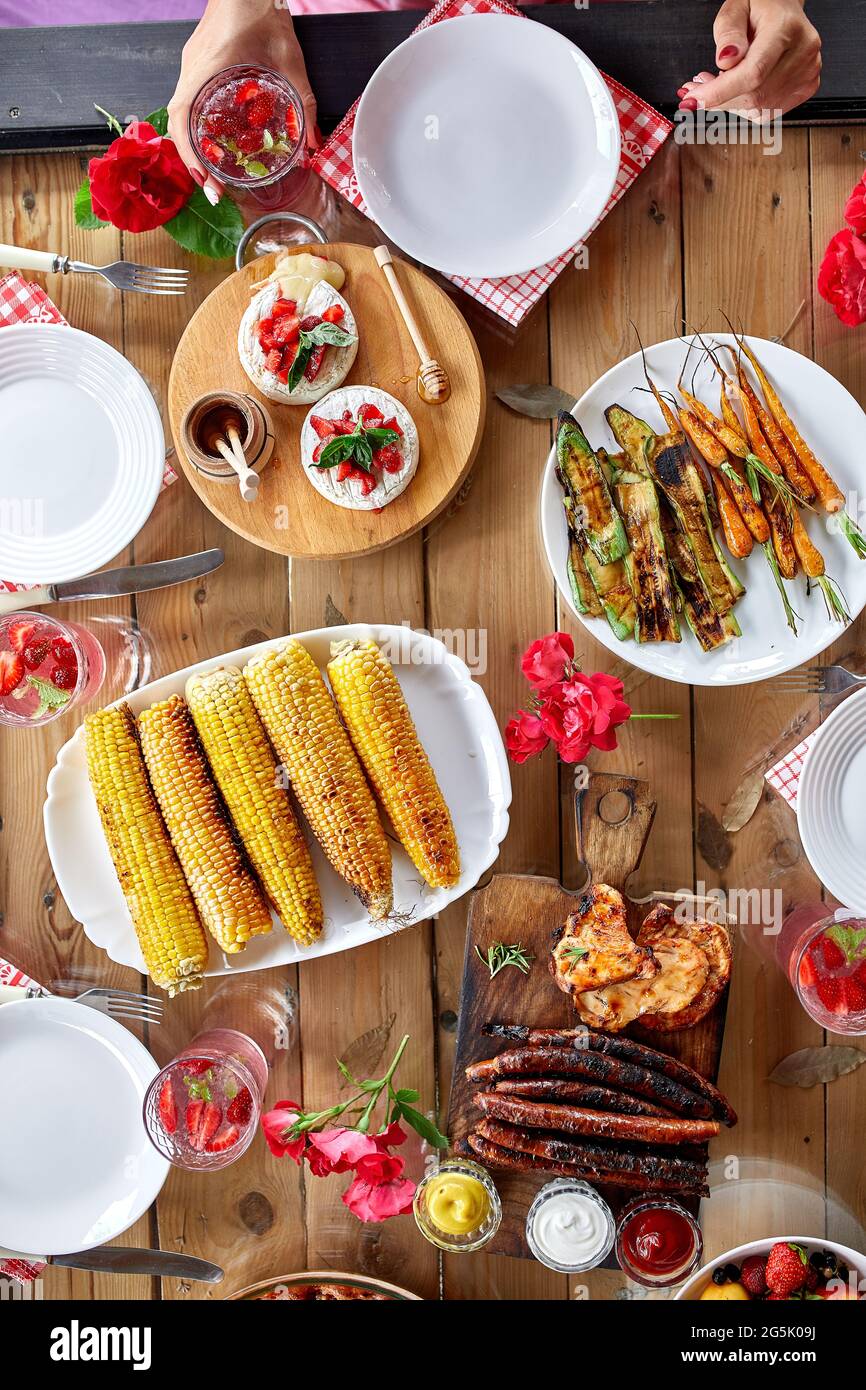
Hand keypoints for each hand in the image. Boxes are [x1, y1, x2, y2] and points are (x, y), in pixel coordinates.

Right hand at [167, 0, 317, 203]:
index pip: (182, 117)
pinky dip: (196, 124)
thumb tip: (314, 145)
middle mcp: (191, 68)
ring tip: (211, 171)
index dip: (189, 155)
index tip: (205, 180)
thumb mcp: (291, 62)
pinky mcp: (196, 60)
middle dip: (192, 160)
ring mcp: (190, 63)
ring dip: (192, 144)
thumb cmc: (264, 12)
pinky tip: (214, 139)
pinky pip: (188, 97)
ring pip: (181, 111)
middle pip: (178, 121)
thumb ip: (304, 105)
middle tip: (212, 187)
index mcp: (207, 69)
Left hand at [677, 0, 820, 118]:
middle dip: (719, 98)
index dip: (720, 92)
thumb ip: (728, 33)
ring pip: (758, 108)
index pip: (753, 72)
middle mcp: (803, 52)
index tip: (693, 99)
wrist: (784, 8)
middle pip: (755, 95)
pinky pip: (767, 112)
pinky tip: (736, 89)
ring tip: (716, 83)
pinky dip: (744, 107)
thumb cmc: (760, 6)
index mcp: (787, 29)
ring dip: (729, 103)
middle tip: (697, 88)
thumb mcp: (735, 8)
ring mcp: (808, 72)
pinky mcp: (806, 87)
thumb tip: (725, 61)